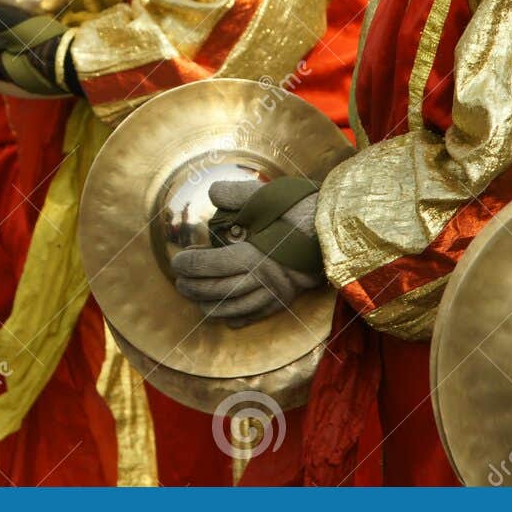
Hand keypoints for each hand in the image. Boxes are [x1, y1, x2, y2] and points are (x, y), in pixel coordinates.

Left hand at [0, 1, 79, 96]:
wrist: (78, 65)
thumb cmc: (49, 44)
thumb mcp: (22, 27)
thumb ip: (1, 18)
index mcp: (4, 65)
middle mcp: (12, 77)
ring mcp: (29, 82)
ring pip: (3, 71)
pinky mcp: (44, 81)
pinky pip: (18, 72)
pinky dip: (11, 62)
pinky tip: (19, 56)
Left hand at [169, 178, 323, 327]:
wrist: (334, 232)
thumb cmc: (299, 211)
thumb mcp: (266, 194)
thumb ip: (235, 193)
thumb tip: (211, 193)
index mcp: (253, 254)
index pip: (210, 266)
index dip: (189, 265)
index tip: (177, 261)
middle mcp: (261, 279)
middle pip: (216, 291)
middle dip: (192, 288)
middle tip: (179, 282)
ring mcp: (273, 294)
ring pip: (232, 309)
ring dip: (207, 305)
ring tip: (194, 297)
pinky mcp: (283, 301)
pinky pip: (253, 317)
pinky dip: (234, 318)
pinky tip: (222, 314)